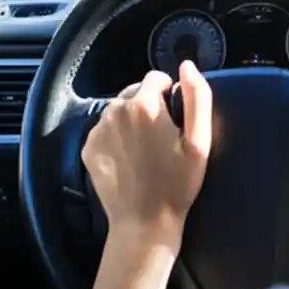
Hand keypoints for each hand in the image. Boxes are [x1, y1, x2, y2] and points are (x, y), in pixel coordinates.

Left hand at [82, 61, 213, 241]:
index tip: (176, 120)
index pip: (156, 78)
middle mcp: (115, 111)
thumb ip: (197, 96)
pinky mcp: (88, 147)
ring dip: (132, 120)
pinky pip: (105, 129)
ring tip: (145, 150)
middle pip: (135, 92)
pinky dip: (117, 137)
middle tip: (162, 138)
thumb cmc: (177, 184)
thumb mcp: (200, 141)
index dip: (170, 95)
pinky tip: (129, 159)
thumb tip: (186, 66)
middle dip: (149, 106)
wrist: (144, 223)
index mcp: (143, 105)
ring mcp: (98, 130)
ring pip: (119, 110)